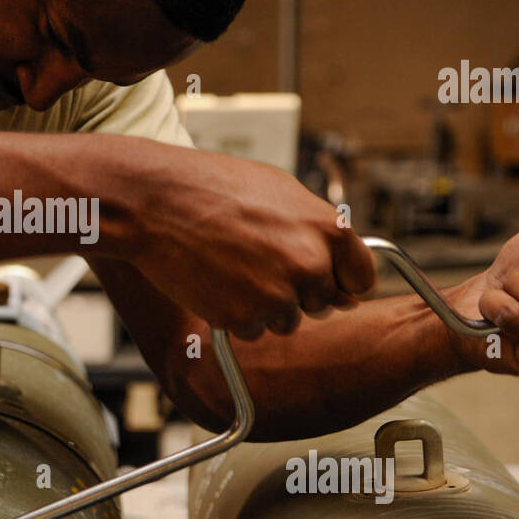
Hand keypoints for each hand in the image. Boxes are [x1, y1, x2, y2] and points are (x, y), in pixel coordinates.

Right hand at [125, 149, 376, 338]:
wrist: (156, 201)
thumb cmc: (214, 188)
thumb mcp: (281, 192)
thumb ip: (318, 231)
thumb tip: (342, 271)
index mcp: (329, 229)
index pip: (362, 278)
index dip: (341, 282)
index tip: (326, 282)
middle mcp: (310, 265)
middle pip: (322, 303)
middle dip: (297, 291)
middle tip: (257, 263)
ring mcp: (277, 295)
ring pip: (286, 321)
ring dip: (264, 306)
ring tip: (230, 267)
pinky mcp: (243, 318)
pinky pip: (251, 331)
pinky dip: (233, 315)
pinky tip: (214, 281)